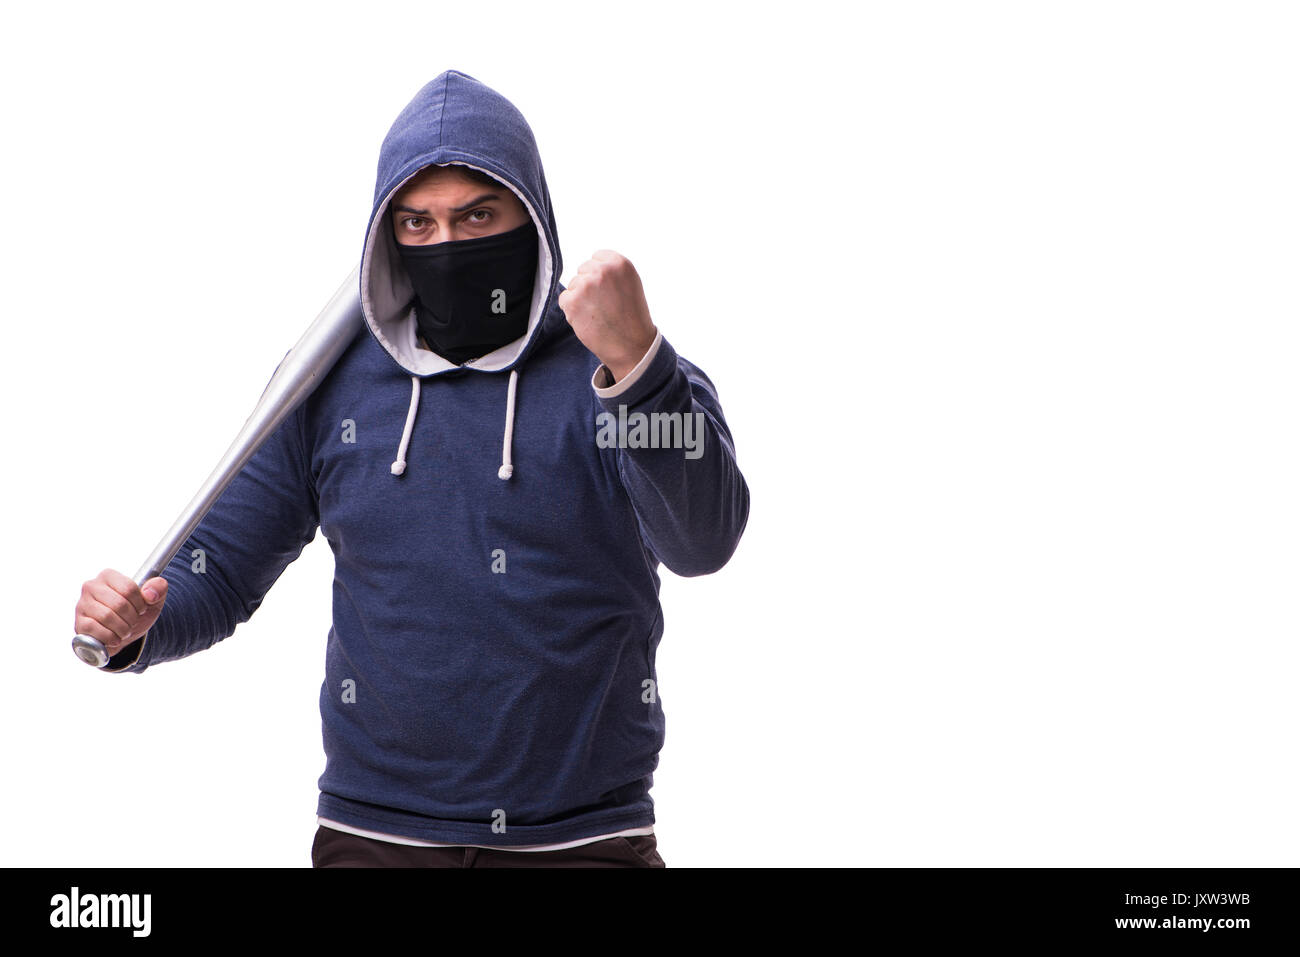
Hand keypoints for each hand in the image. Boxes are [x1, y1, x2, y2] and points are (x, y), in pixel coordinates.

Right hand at [74, 569, 168, 657]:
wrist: (124, 635)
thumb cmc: (136, 612)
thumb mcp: (154, 599)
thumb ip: (158, 588)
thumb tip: (150, 594)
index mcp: (108, 576)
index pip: (128, 588)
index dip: (140, 604)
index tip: (141, 609)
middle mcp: (91, 586)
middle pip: (119, 604)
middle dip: (132, 618)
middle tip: (133, 622)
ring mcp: (82, 604)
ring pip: (107, 616)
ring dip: (123, 629)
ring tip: (125, 630)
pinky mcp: (78, 622)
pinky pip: (94, 629)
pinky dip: (110, 637)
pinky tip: (115, 638)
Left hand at [557, 250, 657, 382]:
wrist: (631, 346)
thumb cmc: (631, 317)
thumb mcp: (629, 284)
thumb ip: (611, 271)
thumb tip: (588, 267)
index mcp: (619, 263)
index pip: (596, 257)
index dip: (600, 276)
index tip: (610, 291)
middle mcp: (602, 270)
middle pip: (583, 271)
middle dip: (590, 287)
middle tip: (605, 305)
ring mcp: (586, 285)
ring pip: (573, 285)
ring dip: (581, 299)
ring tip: (599, 314)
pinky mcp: (572, 301)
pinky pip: (564, 299)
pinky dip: (572, 311)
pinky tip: (589, 320)